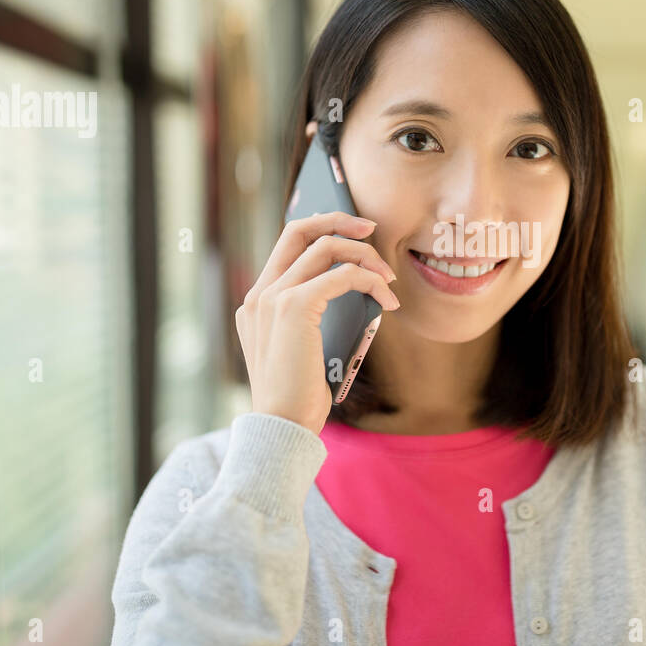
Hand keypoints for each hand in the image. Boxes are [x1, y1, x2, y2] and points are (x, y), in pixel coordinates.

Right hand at [234, 211, 399, 434]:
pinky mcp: (293, 307)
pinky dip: (369, 281)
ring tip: (388, 280)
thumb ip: (310, 318)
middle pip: (298, 230)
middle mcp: (259, 294)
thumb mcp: (300, 349)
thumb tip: (351, 289)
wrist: (282, 425)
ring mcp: (272, 298)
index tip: (355, 232)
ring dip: (365, 257)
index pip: (286, 244)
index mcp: (256, 301)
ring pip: (325, 248)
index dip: (321, 228)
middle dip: (338, 220)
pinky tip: (387, 300)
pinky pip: (341, 275)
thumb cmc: (298, 396)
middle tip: (372, 229)